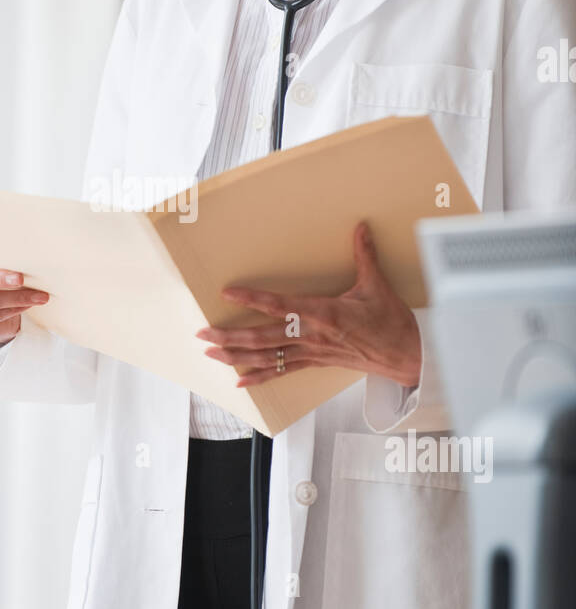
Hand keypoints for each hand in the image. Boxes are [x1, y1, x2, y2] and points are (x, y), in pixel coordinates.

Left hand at [195, 221, 420, 389]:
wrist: (406, 356)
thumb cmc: (391, 323)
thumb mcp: (376, 285)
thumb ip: (363, 255)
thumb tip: (360, 227)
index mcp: (323, 313)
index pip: (280, 305)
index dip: (252, 299)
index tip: (228, 293)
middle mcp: (312, 335)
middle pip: (263, 337)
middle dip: (230, 336)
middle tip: (202, 332)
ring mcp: (311, 352)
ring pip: (267, 357)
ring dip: (236, 356)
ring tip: (210, 352)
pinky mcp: (315, 363)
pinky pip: (282, 372)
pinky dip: (259, 377)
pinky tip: (239, 381)